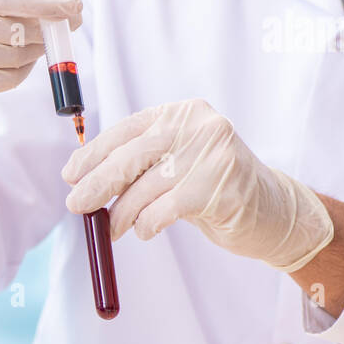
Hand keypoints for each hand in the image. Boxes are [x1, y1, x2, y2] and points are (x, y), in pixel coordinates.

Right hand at [0, 0, 83, 111]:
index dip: (42, 1)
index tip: (74, 4)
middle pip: (13, 31)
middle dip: (47, 27)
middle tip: (68, 20)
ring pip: (13, 58)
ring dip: (37, 48)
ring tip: (39, 36)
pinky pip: (7, 80)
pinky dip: (22, 68)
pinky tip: (18, 56)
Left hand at [61, 99, 334, 272]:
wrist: (273, 211)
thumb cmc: (213, 188)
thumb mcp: (176, 164)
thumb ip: (139, 164)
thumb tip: (83, 180)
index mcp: (181, 113)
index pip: (126, 130)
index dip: (93, 154)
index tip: (70, 175)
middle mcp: (197, 126)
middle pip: (130, 156)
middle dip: (97, 184)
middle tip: (75, 205)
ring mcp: (212, 155)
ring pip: (145, 188)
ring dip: (121, 215)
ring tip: (114, 229)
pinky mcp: (220, 188)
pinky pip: (164, 210)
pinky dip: (147, 224)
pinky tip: (146, 230)